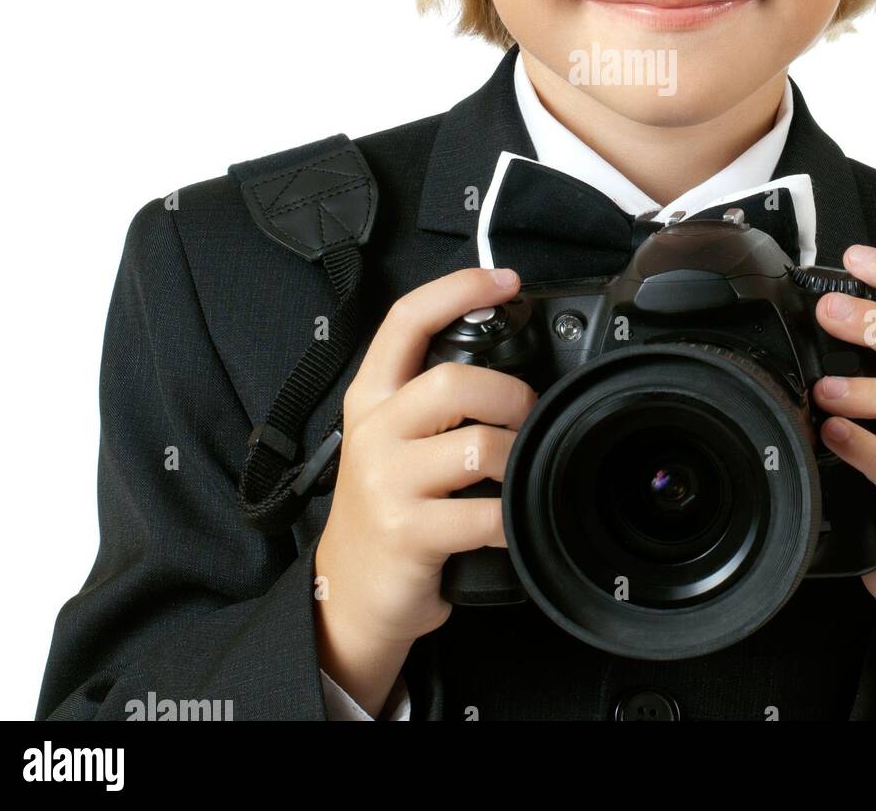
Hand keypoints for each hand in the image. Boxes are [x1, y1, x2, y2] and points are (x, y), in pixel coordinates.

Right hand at [313, 266, 537, 714]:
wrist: (349, 594)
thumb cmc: (386, 508)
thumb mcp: (392, 439)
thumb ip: (432, 398)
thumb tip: (505, 356)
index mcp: (372, 398)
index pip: (407, 320)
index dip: (458, 289)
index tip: (505, 281)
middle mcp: (374, 432)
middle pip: (454, 382)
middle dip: (510, 395)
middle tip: (526, 416)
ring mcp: (386, 482)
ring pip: (479, 446)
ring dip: (517, 457)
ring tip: (516, 472)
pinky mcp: (408, 532)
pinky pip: (486, 514)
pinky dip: (513, 517)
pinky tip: (508, 520)